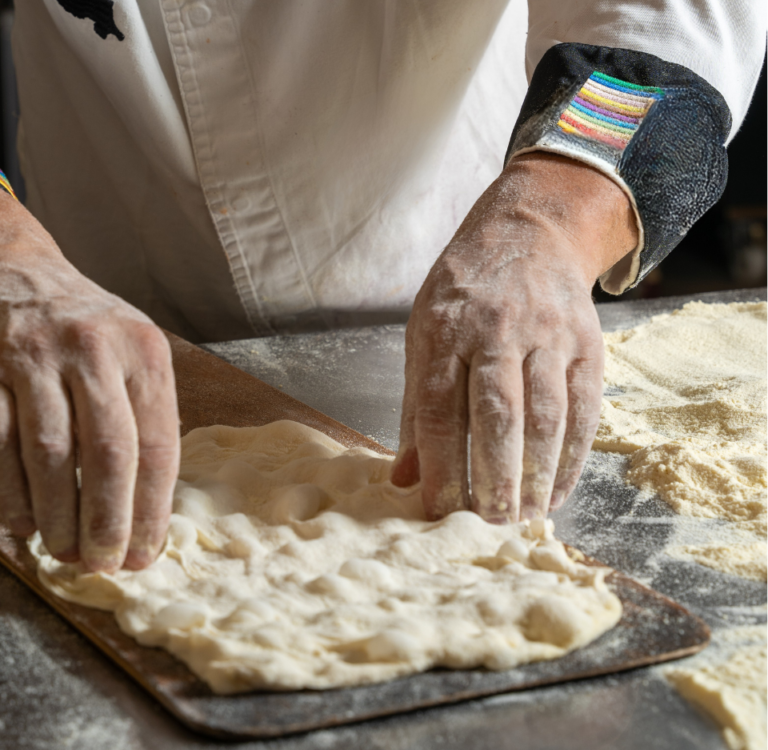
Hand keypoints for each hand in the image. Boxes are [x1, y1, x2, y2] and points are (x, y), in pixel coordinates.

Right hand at [0, 196, 179, 571]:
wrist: (20, 270)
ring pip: (47, 454)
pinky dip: (8, 494)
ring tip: (64, 552)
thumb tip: (149, 502)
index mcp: (143, 351)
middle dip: (107, 519)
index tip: (147, 551)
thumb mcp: (134, 353)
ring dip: (55, 515)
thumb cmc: (89, 328)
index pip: (157, 443)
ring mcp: (34, 355)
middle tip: (104, 563)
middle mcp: (93, 349)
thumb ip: (146, 413)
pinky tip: (20, 525)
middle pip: (107, 453)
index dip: (152, 507)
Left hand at [391, 153, 636, 521]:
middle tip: (489, 524)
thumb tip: (405, 477)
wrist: (529, 234)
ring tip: (524, 517)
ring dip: (536, 475)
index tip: (436, 510)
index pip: (437, 408)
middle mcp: (497, 331)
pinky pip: (584, 410)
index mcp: (446, 330)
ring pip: (546, 416)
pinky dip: (573, 457)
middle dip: (494, 477)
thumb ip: (415, 407)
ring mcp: (547, 336)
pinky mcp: (586, 345)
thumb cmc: (465, 292)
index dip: (438, 464)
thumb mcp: (424, 334)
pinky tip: (557, 490)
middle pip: (498, 414)